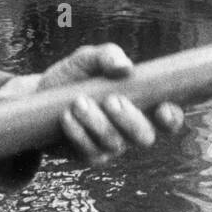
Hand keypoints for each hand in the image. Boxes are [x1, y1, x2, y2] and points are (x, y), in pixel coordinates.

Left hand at [0, 44, 183, 167]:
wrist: (39, 96)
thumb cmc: (73, 76)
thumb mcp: (86, 59)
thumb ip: (106, 55)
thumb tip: (124, 66)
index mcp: (141, 105)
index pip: (169, 118)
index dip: (171, 117)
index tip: (161, 108)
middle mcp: (130, 129)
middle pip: (145, 137)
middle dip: (130, 120)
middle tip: (110, 101)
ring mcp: (111, 145)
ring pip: (115, 143)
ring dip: (97, 122)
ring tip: (78, 102)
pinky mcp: (89, 155)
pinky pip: (90, 151)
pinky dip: (78, 133)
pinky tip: (66, 116)